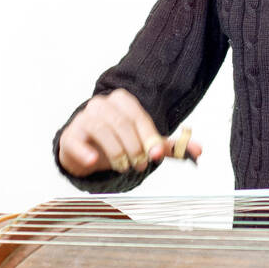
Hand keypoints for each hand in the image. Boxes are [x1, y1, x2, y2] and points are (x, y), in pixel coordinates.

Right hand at [58, 88, 202, 177]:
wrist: (86, 149)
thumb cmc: (119, 142)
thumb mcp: (144, 143)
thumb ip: (167, 146)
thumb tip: (198, 151)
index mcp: (122, 100)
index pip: (138, 116)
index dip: (149, 136)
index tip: (157, 155)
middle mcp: (102, 104)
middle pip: (121, 122)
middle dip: (134, 146)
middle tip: (141, 165)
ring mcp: (84, 118)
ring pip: (101, 129)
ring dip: (116, 151)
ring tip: (124, 167)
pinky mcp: (70, 135)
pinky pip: (76, 140)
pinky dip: (86, 151)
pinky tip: (94, 160)